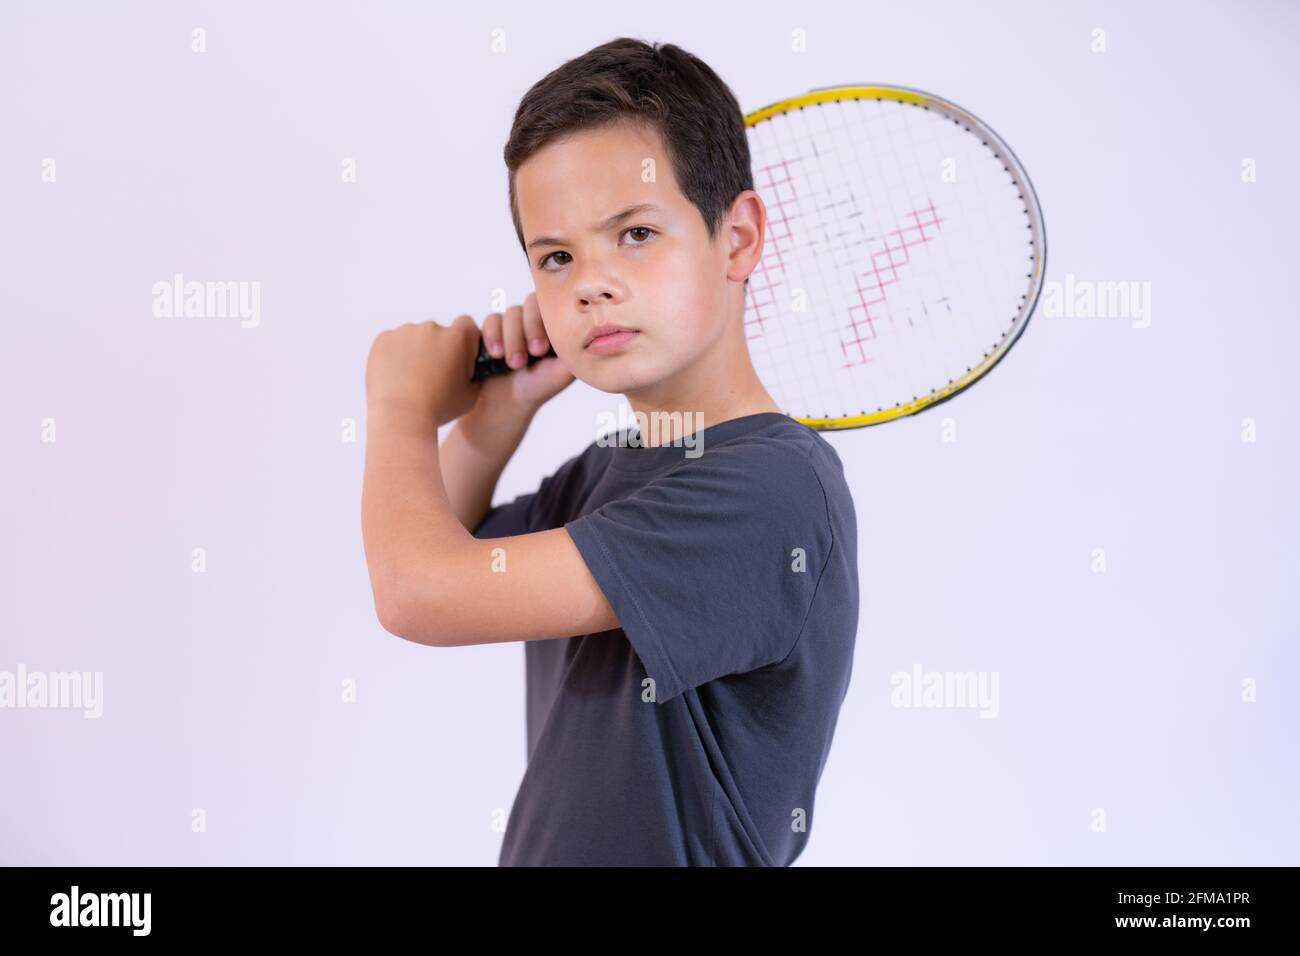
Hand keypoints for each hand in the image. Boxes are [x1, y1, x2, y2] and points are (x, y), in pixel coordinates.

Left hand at [365, 314, 480, 426]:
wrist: (401, 416)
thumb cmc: (437, 408)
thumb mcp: (471, 395)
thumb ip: (474, 374)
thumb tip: (470, 368)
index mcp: (457, 337)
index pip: (466, 325)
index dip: (464, 340)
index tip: (459, 355)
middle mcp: (432, 328)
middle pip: (438, 332)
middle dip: (438, 349)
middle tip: (434, 376)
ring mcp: (405, 331)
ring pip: (414, 338)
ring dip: (416, 352)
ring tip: (413, 380)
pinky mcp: (384, 339)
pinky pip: (393, 343)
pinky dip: (395, 356)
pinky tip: (398, 377)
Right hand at [476, 292, 573, 415]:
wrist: (511, 401)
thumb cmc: (541, 386)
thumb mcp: (565, 370)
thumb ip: (576, 349)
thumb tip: (593, 333)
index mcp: (556, 325)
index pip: (554, 305)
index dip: (545, 322)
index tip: (542, 350)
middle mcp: (537, 319)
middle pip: (532, 302)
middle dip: (529, 329)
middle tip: (532, 354)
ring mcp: (515, 321)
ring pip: (511, 312)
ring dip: (512, 338)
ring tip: (514, 364)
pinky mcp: (494, 327)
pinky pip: (492, 319)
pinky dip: (493, 335)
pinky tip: (496, 354)